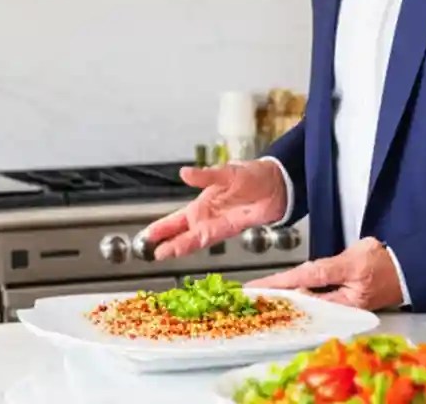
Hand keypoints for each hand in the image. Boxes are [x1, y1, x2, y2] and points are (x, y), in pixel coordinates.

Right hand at [141, 160, 287, 260]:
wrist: (279, 185)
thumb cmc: (253, 174)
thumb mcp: (228, 172)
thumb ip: (206, 176)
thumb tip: (184, 173)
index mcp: (203, 202)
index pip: (177, 218)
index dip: (162, 227)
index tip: (147, 235)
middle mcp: (207, 216)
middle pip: (181, 232)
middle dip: (165, 241)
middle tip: (147, 250)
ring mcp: (219, 225)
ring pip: (193, 239)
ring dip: (178, 246)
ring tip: (161, 254)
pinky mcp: (232, 231)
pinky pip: (212, 240)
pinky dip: (198, 244)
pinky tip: (186, 248)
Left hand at [246, 237, 403, 310]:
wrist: (410, 272)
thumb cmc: (385, 261)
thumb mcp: (356, 256)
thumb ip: (328, 267)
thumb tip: (305, 276)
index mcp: (346, 288)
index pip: (305, 282)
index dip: (279, 283)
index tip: (257, 287)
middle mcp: (344, 305)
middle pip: (303, 302)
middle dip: (277, 299)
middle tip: (253, 295)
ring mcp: (344, 310)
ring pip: (309, 307)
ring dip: (286, 302)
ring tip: (263, 297)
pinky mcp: (345, 311)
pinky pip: (319, 308)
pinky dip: (301, 304)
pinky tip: (287, 300)